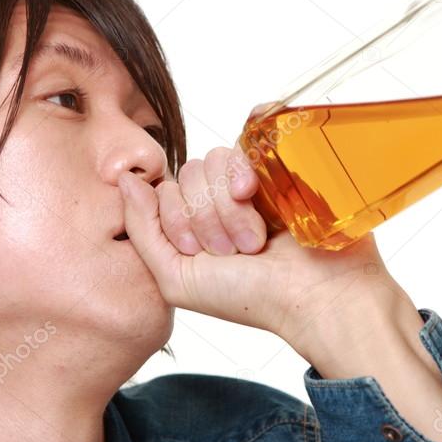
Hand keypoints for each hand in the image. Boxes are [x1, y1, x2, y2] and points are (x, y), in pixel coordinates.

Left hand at [117, 144, 421, 366]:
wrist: (318, 297)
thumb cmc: (251, 297)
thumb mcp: (176, 279)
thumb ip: (141, 231)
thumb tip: (123, 178)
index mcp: (195, 221)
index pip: (164, 191)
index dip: (179, 222)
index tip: (206, 256)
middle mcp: (221, 197)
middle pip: (187, 174)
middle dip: (207, 220)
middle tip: (236, 252)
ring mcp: (252, 179)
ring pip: (213, 161)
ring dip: (230, 209)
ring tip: (256, 239)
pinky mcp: (279, 163)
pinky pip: (243, 144)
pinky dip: (244, 176)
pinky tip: (258, 200)